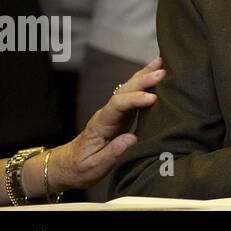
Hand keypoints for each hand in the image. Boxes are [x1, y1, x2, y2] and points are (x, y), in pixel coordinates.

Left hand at [46, 57, 165, 191]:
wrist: (68, 166)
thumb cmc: (80, 168)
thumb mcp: (94, 166)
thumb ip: (113, 152)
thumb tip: (132, 138)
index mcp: (100, 124)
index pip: (118, 105)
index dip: (135, 99)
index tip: (153, 99)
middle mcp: (107, 113)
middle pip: (124, 91)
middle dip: (143, 80)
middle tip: (162, 72)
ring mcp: (114, 113)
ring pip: (128, 88)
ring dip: (144, 75)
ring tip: (162, 62)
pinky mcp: (121, 115)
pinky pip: (133, 95)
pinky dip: (144, 82)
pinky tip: (153, 74)